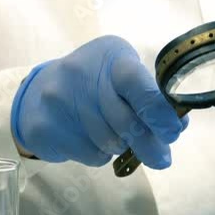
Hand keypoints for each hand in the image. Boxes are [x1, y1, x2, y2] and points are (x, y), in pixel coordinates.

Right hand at [12, 36, 186, 167]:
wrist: (37, 95)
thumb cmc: (93, 85)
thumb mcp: (121, 77)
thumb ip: (149, 97)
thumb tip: (177, 125)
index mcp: (109, 56)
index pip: (138, 83)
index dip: (159, 112)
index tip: (173, 131)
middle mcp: (81, 73)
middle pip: (127, 122)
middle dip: (150, 144)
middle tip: (161, 158)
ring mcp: (59, 100)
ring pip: (111, 142)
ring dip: (123, 147)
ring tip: (117, 138)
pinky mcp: (46, 127)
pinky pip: (92, 155)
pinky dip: (101, 154)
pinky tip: (92, 140)